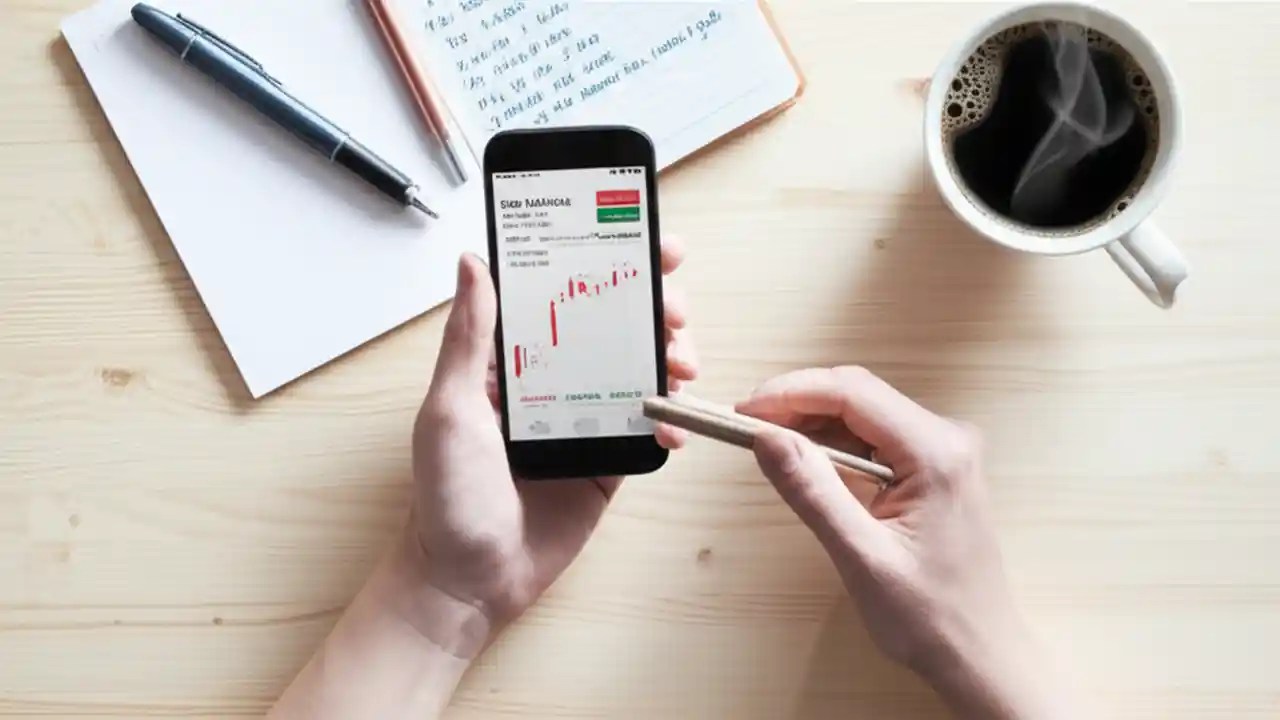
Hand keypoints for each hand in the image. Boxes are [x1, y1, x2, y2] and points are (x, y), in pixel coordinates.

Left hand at [410, 239, 696, 647]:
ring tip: (681, 363)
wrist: (470, 581)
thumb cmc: (447, 495)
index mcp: (510, 359)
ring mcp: (584, 418)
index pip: (560, 293)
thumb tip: (472, 261)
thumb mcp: (450, 407)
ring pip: (637, 369)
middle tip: (674, 311)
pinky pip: (648, 428)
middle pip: (611, 325)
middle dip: (652, 308)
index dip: (603, 263)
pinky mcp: (608, 459)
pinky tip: (675, 423)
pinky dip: (670, 420)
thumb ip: (469, 337)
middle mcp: (551, 380)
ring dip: (669, 357)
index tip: (646, 243)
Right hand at [738, 367, 1077, 718]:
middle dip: (797, 405)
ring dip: (812, 424)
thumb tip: (765, 438)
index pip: (853, 393)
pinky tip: (806, 465)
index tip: (743, 413)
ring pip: (862, 414)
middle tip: (745, 429)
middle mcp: (945, 438)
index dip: (791, 393)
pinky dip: (833, 445)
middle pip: (857, 395)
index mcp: (936, 453)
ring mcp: (941, 450)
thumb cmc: (929, 617)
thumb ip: (812, 492)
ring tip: (767, 447)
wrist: (979, 654)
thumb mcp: (860, 557)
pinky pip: (873, 438)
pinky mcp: (932, 467)